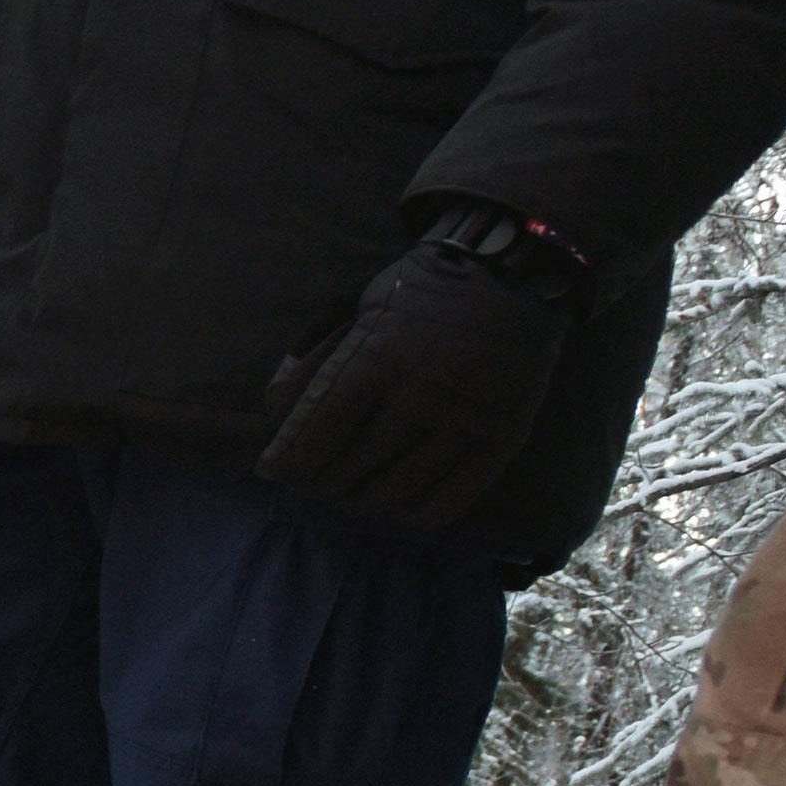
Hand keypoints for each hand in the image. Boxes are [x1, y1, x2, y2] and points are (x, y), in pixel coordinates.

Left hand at [256, 208, 583, 536]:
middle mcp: (417, 397)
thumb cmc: (423, 290)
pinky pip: (451, 499)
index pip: (317, 433)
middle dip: (320, 482)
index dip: (289, 461)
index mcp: (374, 362)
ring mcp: (463, 421)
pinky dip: (416, 513)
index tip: (273, 472)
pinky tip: (399, 507)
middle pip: (350, 468)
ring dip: (362, 499)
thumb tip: (274, 405)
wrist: (512, 273)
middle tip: (310, 483)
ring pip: (395, 489)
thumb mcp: (359, 309)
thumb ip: (319, 360)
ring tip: (349, 494)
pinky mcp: (501, 438)